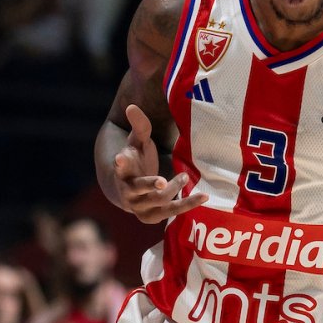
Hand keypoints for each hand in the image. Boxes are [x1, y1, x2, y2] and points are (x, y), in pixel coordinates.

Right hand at [114, 104, 207, 223]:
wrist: (132, 189)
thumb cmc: (138, 159)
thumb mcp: (138, 141)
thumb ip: (138, 125)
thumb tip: (131, 106)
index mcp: (123, 171)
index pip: (119, 166)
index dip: (120, 163)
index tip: (119, 158)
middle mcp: (129, 191)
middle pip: (140, 189)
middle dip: (152, 184)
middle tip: (166, 178)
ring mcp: (140, 206)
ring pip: (158, 204)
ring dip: (175, 193)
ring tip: (187, 177)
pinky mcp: (153, 215)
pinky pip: (171, 212)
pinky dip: (187, 205)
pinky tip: (204, 196)